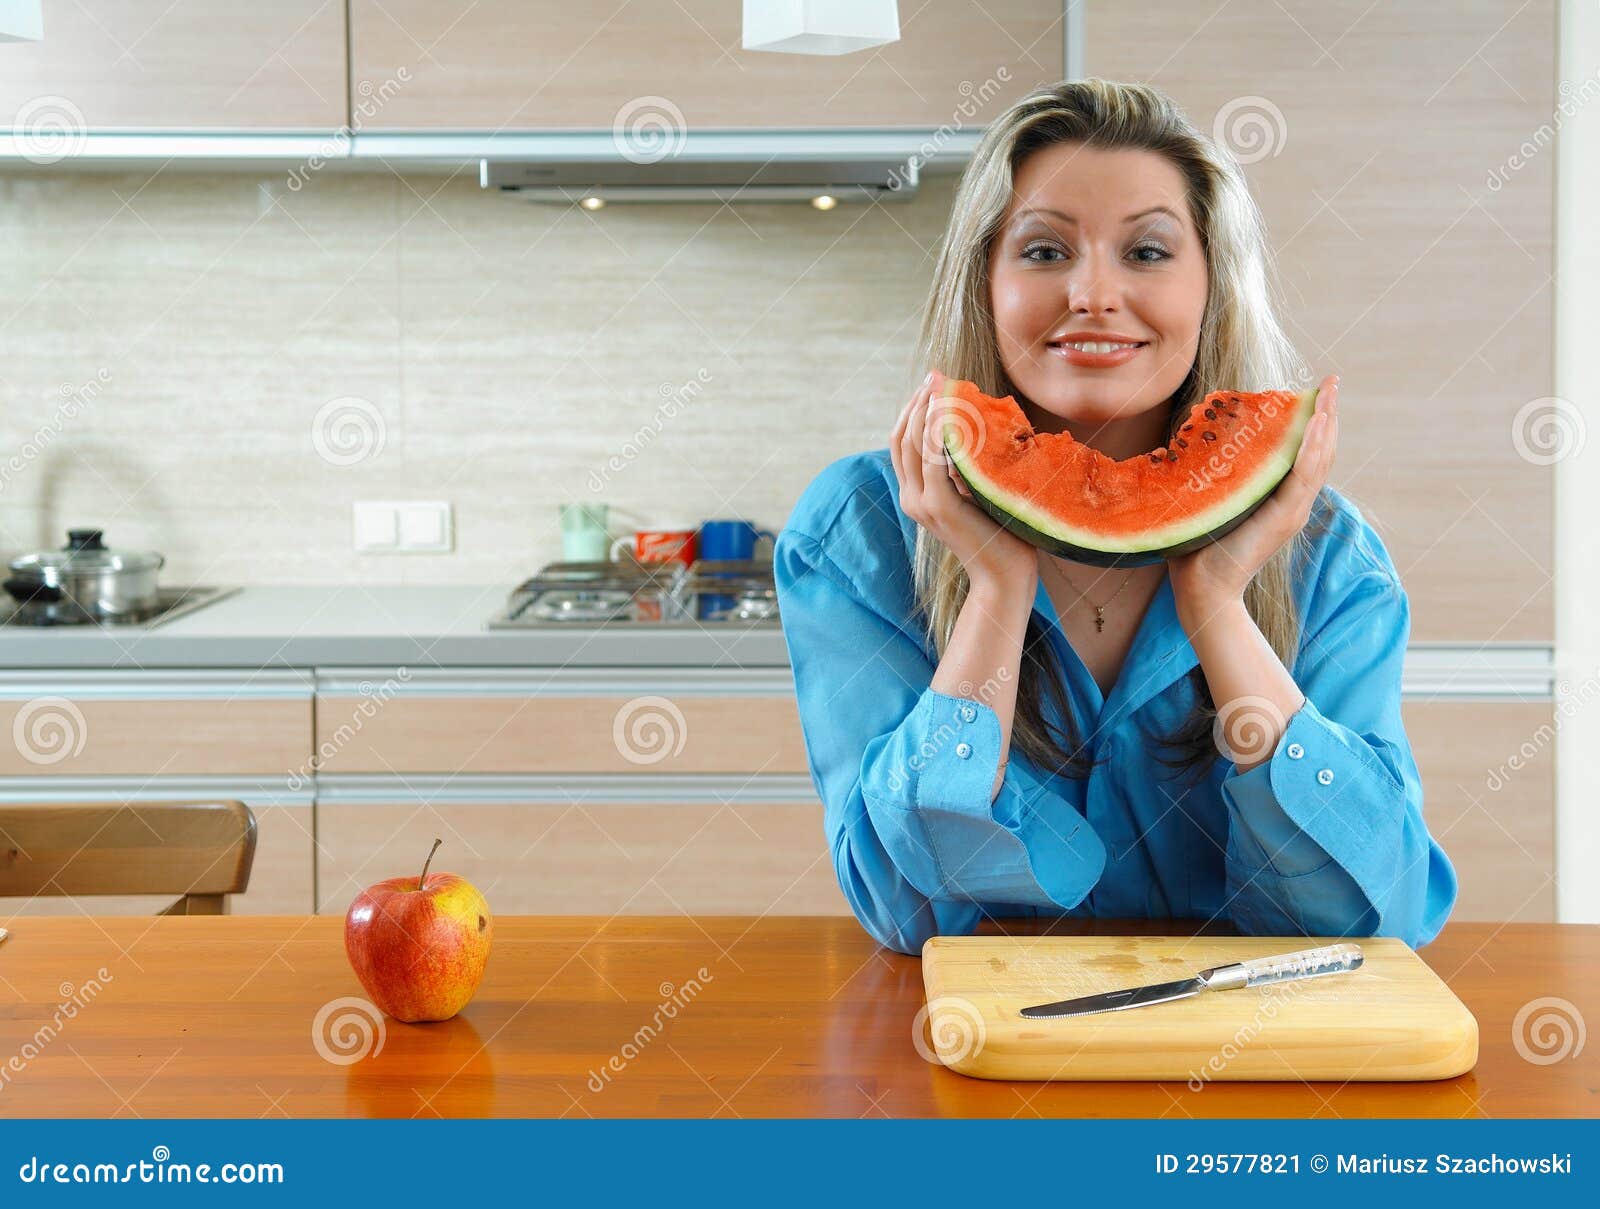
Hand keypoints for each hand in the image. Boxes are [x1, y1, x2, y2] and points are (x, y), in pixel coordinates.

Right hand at [889, 371, 1035, 589]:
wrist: (1004, 576)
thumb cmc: (1000, 535)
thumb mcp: (977, 493)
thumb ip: (965, 469)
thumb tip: (971, 431)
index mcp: (916, 495)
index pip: (903, 444)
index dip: (912, 411)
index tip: (931, 384)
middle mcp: (912, 498)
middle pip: (901, 438)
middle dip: (916, 402)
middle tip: (935, 375)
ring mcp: (922, 504)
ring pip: (913, 444)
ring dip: (926, 409)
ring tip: (941, 384)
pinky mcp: (939, 506)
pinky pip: (933, 458)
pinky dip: (938, 430)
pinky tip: (952, 410)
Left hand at [1168, 374, 1339, 622]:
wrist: (1202, 587)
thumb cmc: (1201, 546)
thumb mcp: (1213, 501)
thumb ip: (1217, 477)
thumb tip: (1196, 442)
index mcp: (1279, 498)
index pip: (1304, 454)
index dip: (1313, 423)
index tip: (1317, 392)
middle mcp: (1293, 503)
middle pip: (1320, 452)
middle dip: (1327, 414)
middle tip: (1332, 382)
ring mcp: (1292, 511)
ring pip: (1318, 460)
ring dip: (1325, 424)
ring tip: (1329, 394)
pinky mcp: (1284, 517)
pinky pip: (1304, 476)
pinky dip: (1313, 448)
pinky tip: (1318, 424)